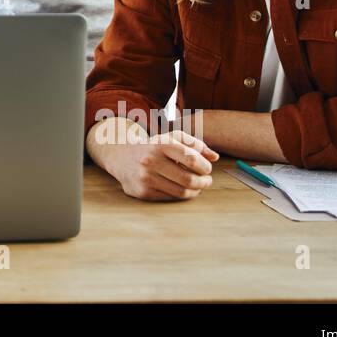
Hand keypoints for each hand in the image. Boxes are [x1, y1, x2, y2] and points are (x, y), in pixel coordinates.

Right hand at [103, 129, 219, 201]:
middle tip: (207, 181)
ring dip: (196, 191)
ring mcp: (145, 178)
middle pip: (189, 179)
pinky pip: (170, 198)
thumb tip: (215, 157)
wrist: (121, 157)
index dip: (205, 166)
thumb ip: (195, 144)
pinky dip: (181, 195)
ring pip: (181, 192)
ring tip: (198, 187)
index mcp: (160, 144)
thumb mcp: (172, 138)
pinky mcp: (143, 192)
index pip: (192, 159)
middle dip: (204, 182)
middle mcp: (151, 161)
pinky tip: (183, 189)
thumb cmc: (153, 147)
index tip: (207, 169)